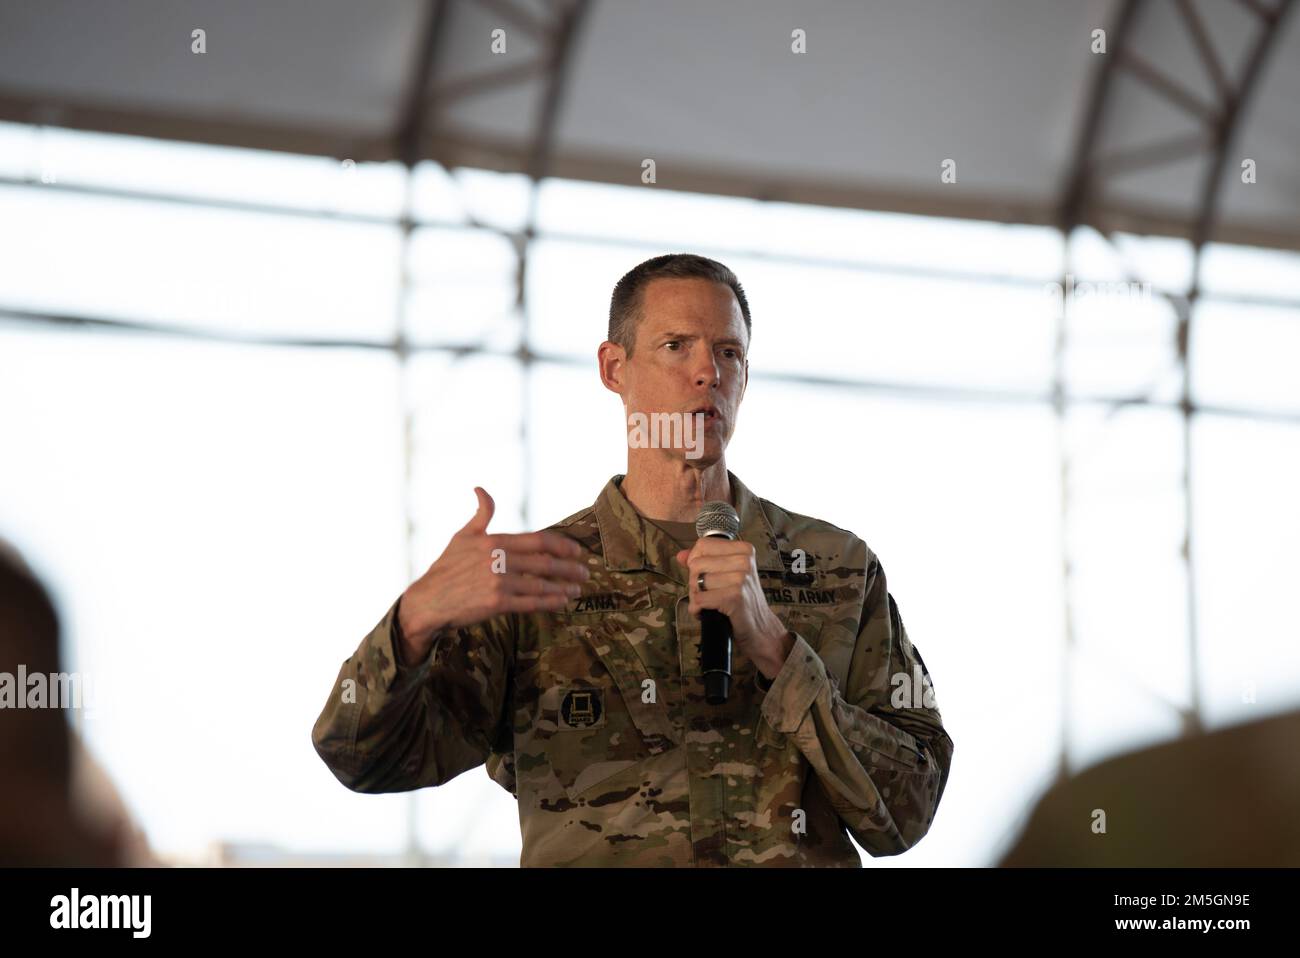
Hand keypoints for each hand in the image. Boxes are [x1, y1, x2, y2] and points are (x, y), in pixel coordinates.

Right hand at [397, 487, 589, 662]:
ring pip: (541, 584)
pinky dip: (550, 602)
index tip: (577, 551)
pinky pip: (531, 603)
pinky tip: (562, 601)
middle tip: (586, 572)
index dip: (563, 545)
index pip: (539, 540)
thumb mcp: (462, 536)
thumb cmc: (446, 567)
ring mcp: (498, 582)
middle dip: (570, 568)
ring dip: (563, 587)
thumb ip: (481, 514)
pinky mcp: (496, 604)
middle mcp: (498, 560)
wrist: (428, 600)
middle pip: (546, 563)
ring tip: (576, 589)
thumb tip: (480, 489)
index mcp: (494, 540)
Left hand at [675, 539, 792, 679]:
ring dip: (697, 598)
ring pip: (696, 583)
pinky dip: (698, 610)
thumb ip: (703, 562)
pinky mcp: (735, 597)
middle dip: (695, 583)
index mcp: (744, 550)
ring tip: (711, 604)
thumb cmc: (742, 601)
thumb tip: (680, 555)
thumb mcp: (727, 575)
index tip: (704, 575)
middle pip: (696, 564)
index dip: (695, 561)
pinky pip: (700, 600)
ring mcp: (741, 578)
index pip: (703, 545)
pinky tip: (708, 613)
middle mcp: (744, 561)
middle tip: (709, 594)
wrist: (761, 628)